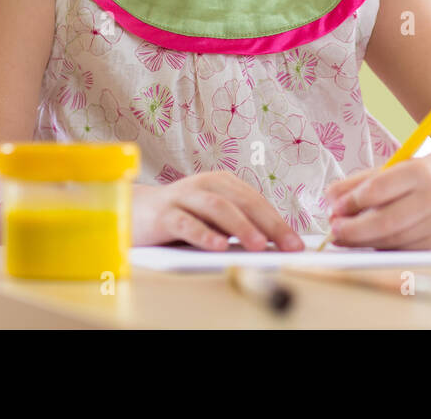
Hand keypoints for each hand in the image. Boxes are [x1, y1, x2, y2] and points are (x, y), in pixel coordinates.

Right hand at [132, 172, 304, 251]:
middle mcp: (205, 185)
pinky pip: (186, 224)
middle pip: (242, 202)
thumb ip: (236, 225)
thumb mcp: (212, 219)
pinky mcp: (163, 215)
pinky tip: (218, 246)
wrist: (133, 213)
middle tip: (287, 245)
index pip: (256, 201)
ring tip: (258, 245)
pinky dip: (204, 234)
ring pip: (217, 208)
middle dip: (269, 224)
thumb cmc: (181, 217)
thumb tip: (272, 244)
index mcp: (222, 183)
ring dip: (240, 226)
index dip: (278, 222)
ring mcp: (183, 197)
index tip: (296, 244)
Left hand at [324, 153, 430, 249]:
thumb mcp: (392, 168)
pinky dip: (378, 246)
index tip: (334, 207)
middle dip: (354, 229)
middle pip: (386, 221)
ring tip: (341, 237)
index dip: (353, 201)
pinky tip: (363, 242)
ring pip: (391, 239)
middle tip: (333, 229)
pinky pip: (399, 249)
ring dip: (361, 241)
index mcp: (420, 173)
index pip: (380, 189)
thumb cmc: (419, 175)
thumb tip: (329, 198)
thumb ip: (359, 182)